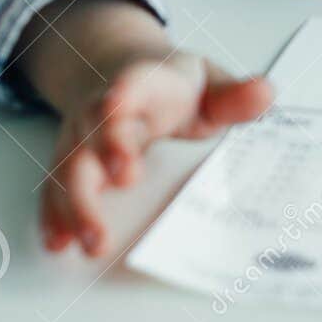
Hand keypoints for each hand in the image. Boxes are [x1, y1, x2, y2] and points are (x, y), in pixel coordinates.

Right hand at [40, 50, 273, 257]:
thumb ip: (234, 95)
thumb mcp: (208, 83)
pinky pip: (55, 191)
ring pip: (71, 168)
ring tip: (91, 240)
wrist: (122, 77)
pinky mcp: (72, 166)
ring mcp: (82, 140)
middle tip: (125, 178)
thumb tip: (266, 92)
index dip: (124, 95)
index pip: (131, 86)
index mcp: (142, 86)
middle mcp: (102, 112)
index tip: (118, 105)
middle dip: (106, 152)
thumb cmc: (171, 88)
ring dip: (77, 202)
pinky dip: (55, 216)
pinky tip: (58, 243)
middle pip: (96, 130)